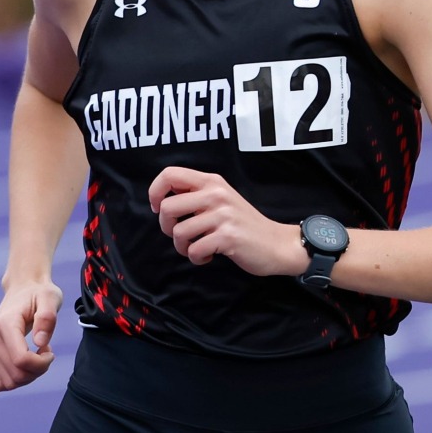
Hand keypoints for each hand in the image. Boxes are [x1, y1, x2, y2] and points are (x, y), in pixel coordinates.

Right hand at [0, 280, 61, 391]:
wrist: (23, 288)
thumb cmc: (39, 293)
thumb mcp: (50, 298)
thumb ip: (47, 318)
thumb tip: (40, 343)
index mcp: (5, 323)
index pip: (20, 359)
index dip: (41, 363)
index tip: (50, 350)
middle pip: (14, 375)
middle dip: (37, 371)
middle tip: (46, 354)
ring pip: (6, 383)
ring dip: (27, 377)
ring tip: (36, 358)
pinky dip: (14, 380)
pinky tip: (25, 364)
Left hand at [151, 167, 308, 276]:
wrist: (276, 244)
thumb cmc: (244, 224)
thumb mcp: (221, 199)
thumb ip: (197, 195)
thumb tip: (163, 200)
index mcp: (212, 182)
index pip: (170, 174)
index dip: (155, 191)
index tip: (158, 208)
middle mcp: (216, 194)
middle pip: (167, 207)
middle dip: (166, 227)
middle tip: (181, 234)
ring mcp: (223, 215)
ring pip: (178, 232)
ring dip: (183, 247)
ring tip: (197, 247)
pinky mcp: (228, 237)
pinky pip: (195, 250)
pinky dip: (198, 258)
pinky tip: (209, 255)